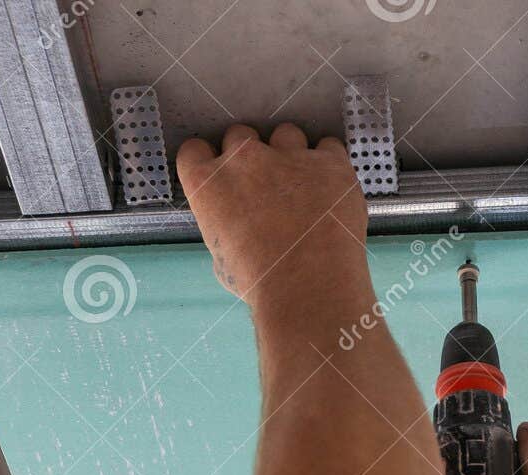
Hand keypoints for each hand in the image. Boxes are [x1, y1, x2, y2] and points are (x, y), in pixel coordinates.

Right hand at [176, 123, 366, 302]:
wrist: (309, 287)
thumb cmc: (262, 283)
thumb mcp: (222, 258)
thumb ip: (225, 228)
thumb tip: (238, 228)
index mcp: (208, 182)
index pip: (195, 150)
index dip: (210, 162)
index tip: (223, 175)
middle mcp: (244, 159)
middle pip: (241, 136)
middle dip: (251, 156)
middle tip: (266, 185)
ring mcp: (288, 156)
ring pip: (286, 134)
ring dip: (291, 152)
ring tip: (303, 185)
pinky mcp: (329, 162)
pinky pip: (328, 147)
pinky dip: (329, 162)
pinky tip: (331, 186)